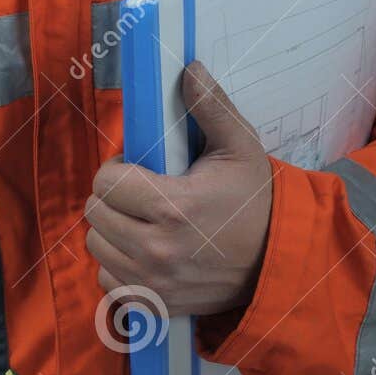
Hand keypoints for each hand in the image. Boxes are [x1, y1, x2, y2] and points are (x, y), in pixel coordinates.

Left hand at [84, 60, 272, 317]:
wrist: (280, 263)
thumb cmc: (256, 201)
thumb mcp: (241, 147)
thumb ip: (212, 107)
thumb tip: (189, 68)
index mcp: (172, 207)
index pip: (105, 182)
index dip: (117, 170)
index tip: (137, 169)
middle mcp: (156, 249)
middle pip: (95, 213)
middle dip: (112, 197)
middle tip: (139, 193)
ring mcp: (153, 283)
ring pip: (97, 246)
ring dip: (113, 230)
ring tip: (142, 221)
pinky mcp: (154, 306)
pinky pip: (108, 282)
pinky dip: (118, 267)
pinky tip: (144, 252)